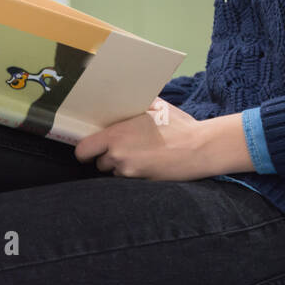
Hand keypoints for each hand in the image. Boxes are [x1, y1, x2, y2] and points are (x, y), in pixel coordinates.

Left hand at [74, 99, 212, 180]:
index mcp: (117, 135)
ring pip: (114, 172)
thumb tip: (122, 100)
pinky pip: (129, 181)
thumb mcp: (156, 107)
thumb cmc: (180, 126)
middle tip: (124, 149)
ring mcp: (129, 172)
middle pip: (99, 163)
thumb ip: (134, 106)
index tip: (93, 148)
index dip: (86, 150)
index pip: (83, 149)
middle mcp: (118, 155)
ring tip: (143, 155)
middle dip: (108, 157)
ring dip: (122, 166)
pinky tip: (150, 164)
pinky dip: (136, 174)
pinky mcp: (141, 184)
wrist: (201, 148)